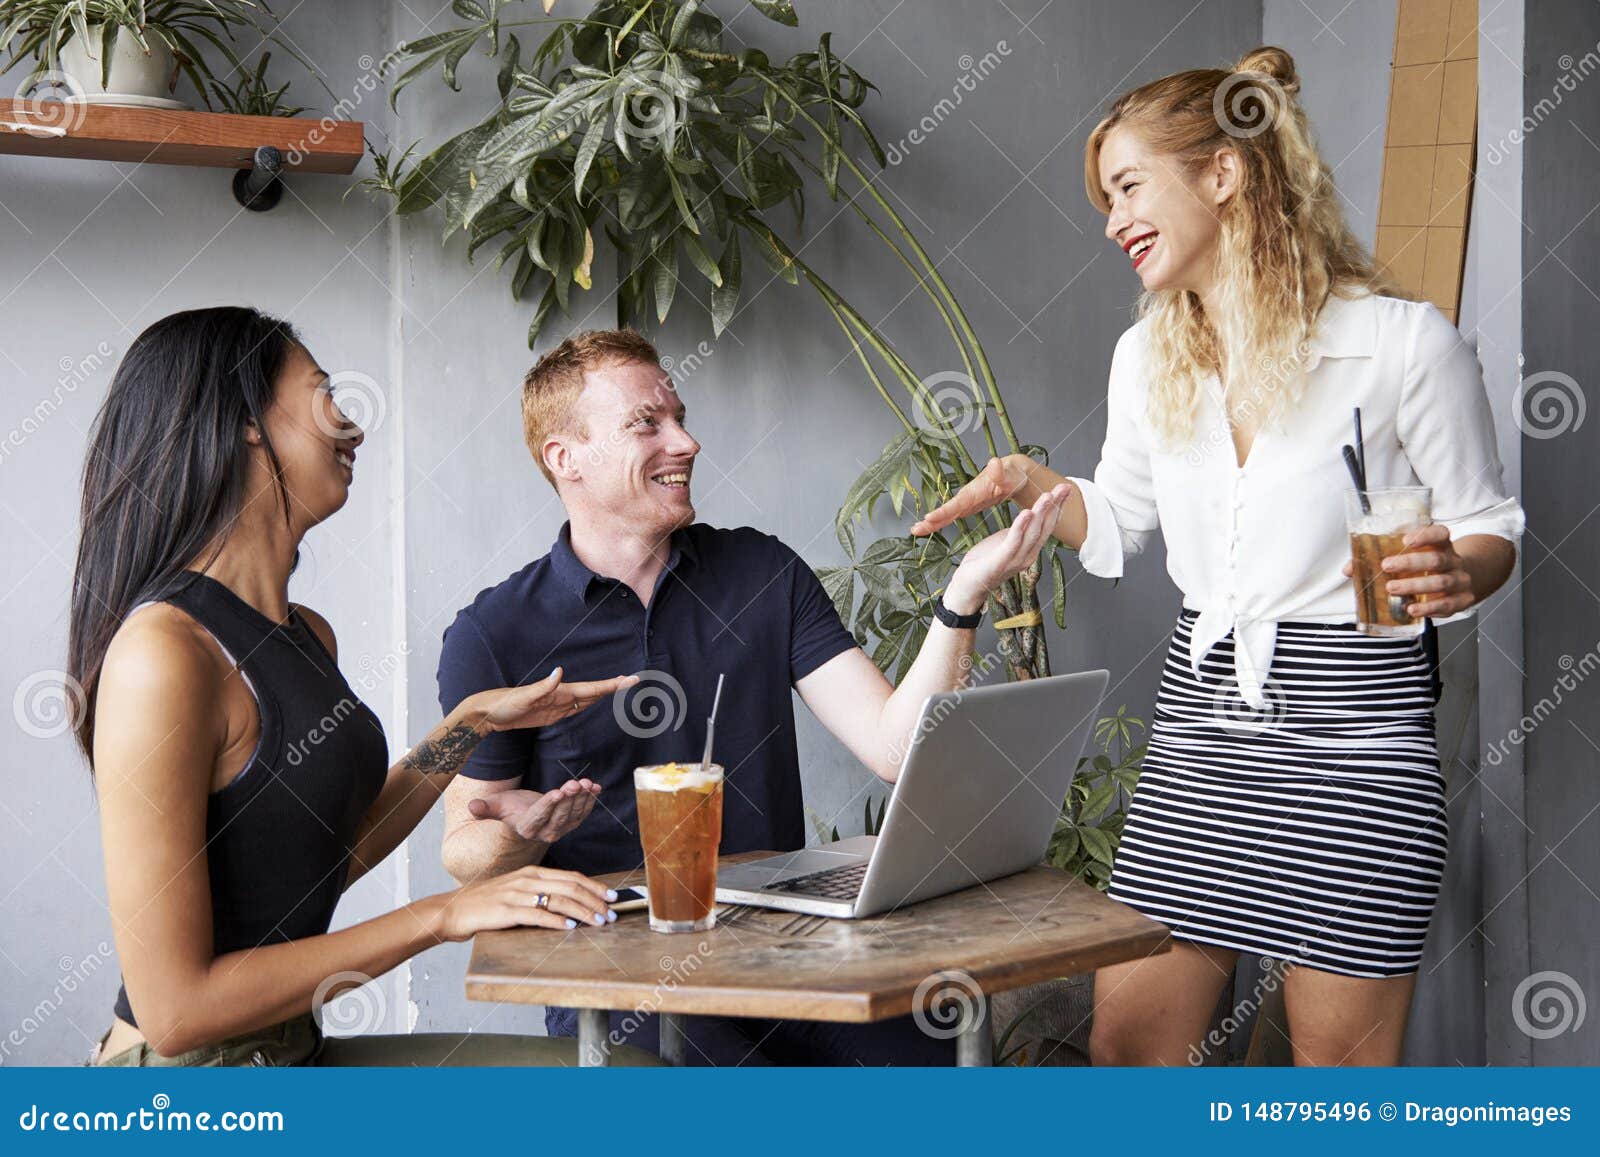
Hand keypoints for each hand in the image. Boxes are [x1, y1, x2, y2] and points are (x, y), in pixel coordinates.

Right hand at [427, 865, 616, 941]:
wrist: (454, 910)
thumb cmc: (486, 903)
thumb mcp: (516, 890)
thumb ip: (539, 892)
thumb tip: (568, 902)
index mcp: (532, 872)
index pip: (571, 877)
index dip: (594, 887)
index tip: (611, 897)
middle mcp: (527, 879)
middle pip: (570, 887)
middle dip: (595, 901)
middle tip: (611, 914)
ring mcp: (517, 894)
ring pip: (559, 900)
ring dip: (583, 912)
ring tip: (598, 922)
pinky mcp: (507, 910)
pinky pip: (537, 915)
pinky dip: (556, 921)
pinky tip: (569, 927)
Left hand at [462, 668, 637, 732]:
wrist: (489, 713)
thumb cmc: (504, 704)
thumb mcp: (523, 697)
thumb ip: (544, 686)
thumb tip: (560, 671)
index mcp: (559, 692)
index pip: (592, 688)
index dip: (611, 684)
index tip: (629, 679)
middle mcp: (562, 696)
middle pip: (594, 691)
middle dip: (614, 686)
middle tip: (634, 680)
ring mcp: (557, 704)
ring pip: (587, 698)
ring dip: (604, 693)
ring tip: (621, 686)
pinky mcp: (551, 713)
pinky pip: (575, 708)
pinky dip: (589, 703)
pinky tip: (595, 700)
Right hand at [467, 779, 601, 843]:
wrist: (521, 812)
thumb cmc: (507, 807)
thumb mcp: (494, 806)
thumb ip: (484, 808)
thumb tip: (472, 806)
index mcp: (526, 829)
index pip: (538, 817)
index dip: (548, 805)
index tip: (556, 791)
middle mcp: (544, 833)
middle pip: (559, 816)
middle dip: (568, 799)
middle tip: (574, 784)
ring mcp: (559, 829)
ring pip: (574, 815)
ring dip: (582, 798)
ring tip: (586, 783)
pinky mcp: (570, 823)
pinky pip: (583, 813)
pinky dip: (590, 800)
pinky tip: (595, 787)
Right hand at [911, 455, 1037, 536]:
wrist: (1010, 475)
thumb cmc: (1010, 475)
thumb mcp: (1007, 474)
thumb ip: (999, 472)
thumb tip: (994, 462)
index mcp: (973, 492)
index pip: (957, 503)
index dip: (943, 511)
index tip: (929, 517)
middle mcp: (966, 497)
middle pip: (947, 510)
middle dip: (932, 520)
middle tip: (916, 529)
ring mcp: (965, 503)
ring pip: (946, 514)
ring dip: (931, 523)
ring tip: (916, 530)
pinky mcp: (966, 508)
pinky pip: (950, 516)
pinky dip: (938, 523)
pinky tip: (927, 528)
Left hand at [943, 485, 1072, 613]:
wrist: (969, 585)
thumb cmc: (986, 561)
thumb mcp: (1006, 541)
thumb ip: (1019, 531)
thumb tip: (1028, 514)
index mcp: (1030, 549)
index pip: (1048, 526)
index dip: (1057, 507)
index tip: (1066, 489)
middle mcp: (1028, 555)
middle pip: (1045, 527)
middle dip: (1055, 506)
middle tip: (1064, 488)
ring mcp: (1016, 559)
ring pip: (1032, 533)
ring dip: (1041, 513)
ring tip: (1047, 496)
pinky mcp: (1001, 561)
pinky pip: (1013, 541)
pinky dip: (1020, 527)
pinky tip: (1026, 512)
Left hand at [1340, 523, 1475, 617]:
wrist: (1461, 581)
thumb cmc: (1427, 567)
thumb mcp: (1411, 558)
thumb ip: (1382, 559)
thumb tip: (1349, 569)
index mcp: (1441, 545)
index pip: (1440, 534)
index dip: (1425, 535)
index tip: (1405, 540)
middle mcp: (1453, 561)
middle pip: (1437, 559)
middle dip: (1411, 563)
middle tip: (1386, 566)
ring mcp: (1460, 581)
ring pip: (1442, 582)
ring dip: (1414, 586)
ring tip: (1392, 588)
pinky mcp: (1461, 600)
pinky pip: (1446, 604)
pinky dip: (1428, 608)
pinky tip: (1411, 608)